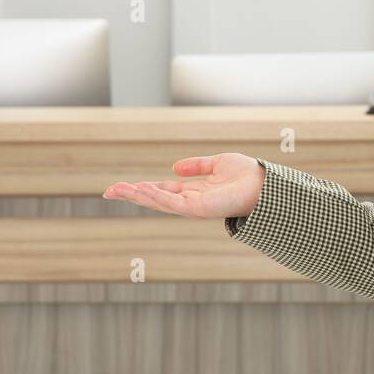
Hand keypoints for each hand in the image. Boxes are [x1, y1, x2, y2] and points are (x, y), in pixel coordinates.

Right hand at [102, 152, 264, 219]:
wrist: (265, 184)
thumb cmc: (247, 175)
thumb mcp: (218, 164)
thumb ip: (197, 166)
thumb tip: (174, 167)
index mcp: (194, 192)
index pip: (163, 190)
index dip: (143, 188)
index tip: (122, 186)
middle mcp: (191, 201)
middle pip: (155, 198)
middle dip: (132, 195)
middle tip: (108, 191)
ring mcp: (194, 207)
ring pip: (159, 202)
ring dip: (137, 196)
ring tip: (116, 190)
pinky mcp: (199, 209)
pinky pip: (172, 203)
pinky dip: (155, 196)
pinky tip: (141, 190)